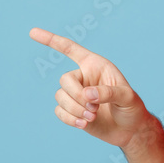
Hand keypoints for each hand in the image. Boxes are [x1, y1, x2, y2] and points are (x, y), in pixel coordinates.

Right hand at [29, 27, 153, 150]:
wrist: (130, 130)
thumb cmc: (132, 109)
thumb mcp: (127, 97)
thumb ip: (109, 93)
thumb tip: (87, 94)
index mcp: (95, 65)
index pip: (70, 49)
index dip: (51, 40)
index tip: (32, 32)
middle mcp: (83, 77)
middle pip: (64, 79)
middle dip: (76, 95)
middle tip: (94, 108)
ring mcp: (76, 94)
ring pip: (60, 97)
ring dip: (75, 109)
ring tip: (93, 116)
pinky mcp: (72, 111)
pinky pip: (59, 111)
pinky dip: (70, 119)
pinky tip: (84, 124)